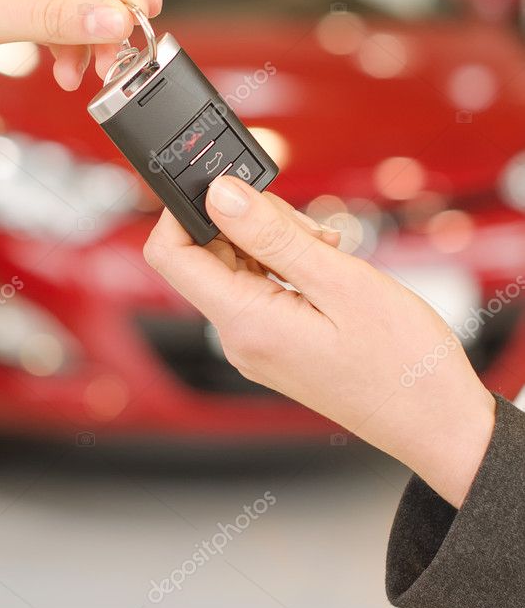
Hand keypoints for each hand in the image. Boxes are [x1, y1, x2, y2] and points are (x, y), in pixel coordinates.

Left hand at [144, 176, 495, 507]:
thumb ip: (272, 236)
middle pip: (206, 253)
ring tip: (326, 246)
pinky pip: (260, 286)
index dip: (182, 208)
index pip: (170, 254)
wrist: (438, 423)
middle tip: (306, 226)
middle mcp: (239, 338)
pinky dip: (286, 262)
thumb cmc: (403, 363)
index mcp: (244, 323)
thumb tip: (219, 194)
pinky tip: (324, 261)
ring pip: (237, 266)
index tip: (224, 184)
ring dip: (274, 240)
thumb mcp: (340, 282)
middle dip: (247, 222)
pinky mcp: (276, 343)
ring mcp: (256, 343)